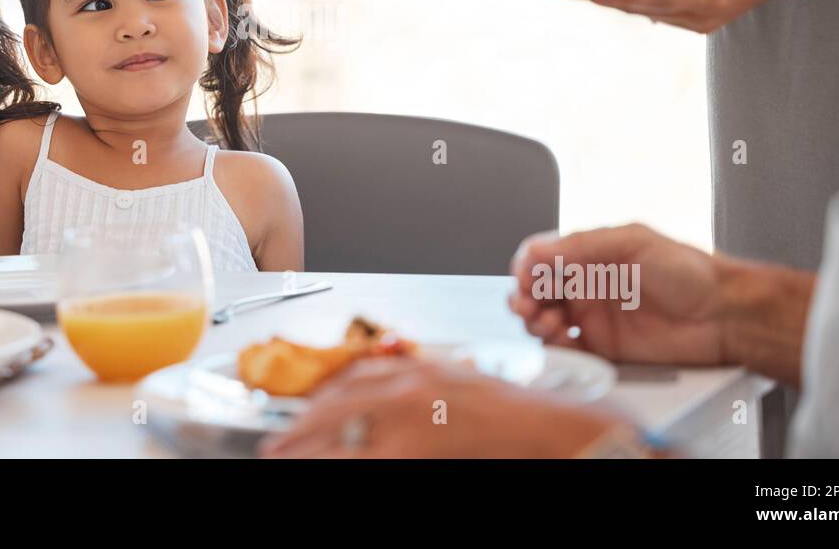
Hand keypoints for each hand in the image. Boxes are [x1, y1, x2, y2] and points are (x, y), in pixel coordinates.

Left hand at [258, 356, 621, 457]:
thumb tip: (385, 406)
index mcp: (424, 369)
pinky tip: (325, 468)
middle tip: (274, 444)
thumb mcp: (464, 391)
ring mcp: (414, 416)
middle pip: (339, 404)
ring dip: (308, 444)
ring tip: (281, 457)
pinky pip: (366, 458)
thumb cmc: (524, 418)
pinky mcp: (419, 446)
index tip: (298, 412)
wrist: (564, 432)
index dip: (320, 398)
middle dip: (302, 425)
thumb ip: (424, 394)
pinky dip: (342, 461)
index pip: (355, 379)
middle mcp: (413, 385)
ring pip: (343, 430)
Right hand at [508, 223, 729, 366]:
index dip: (527, 267)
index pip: (543, 259)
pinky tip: (562, 341)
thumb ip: (583, 245)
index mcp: (592, 256)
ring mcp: (594, 318)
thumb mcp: (633, 241)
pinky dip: (556, 348)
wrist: (723, 315)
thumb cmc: (689, 272)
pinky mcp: (604, 349)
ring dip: (536, 322)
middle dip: (524, 297)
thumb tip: (539, 249)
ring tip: (547, 323)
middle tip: (526, 304)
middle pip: (538, 291)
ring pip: (546, 321)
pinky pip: (568, 351)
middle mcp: (589, 286)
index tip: (524, 277)